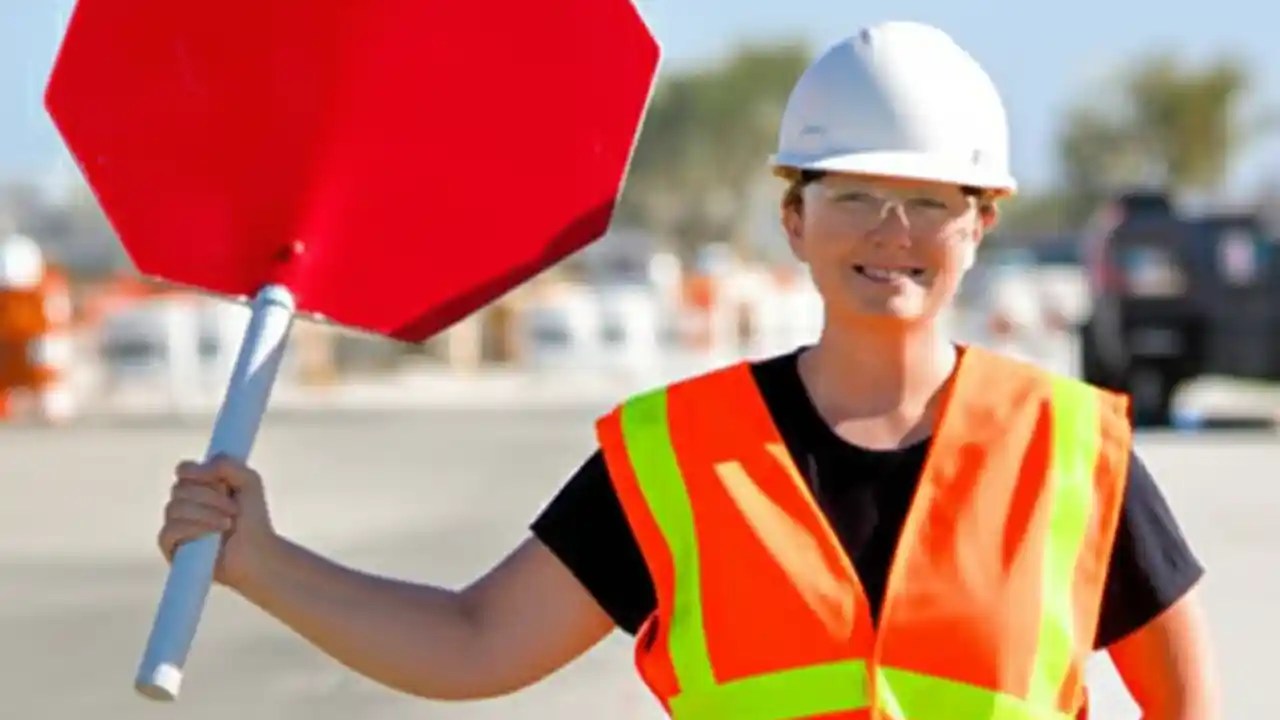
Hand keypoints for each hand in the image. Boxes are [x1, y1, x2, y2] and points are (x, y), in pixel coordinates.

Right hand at [158, 453, 277, 589]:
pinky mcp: (171, 548)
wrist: (257, 553)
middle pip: (179, 488)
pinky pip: (169, 531)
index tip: (220, 481)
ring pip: (174, 508)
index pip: (184, 470)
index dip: (197, 471)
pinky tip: (213, 534)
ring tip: (227, 523)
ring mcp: (175, 526)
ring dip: (206, 513)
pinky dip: (193, 529)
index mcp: (199, 486)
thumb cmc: (253, 519)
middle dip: (210, 497)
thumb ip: (227, 464)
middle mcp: (183, 504)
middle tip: (234, 508)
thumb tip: (197, 468)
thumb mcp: (249, 481)